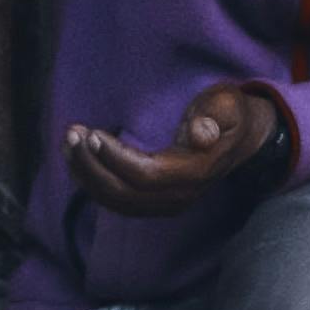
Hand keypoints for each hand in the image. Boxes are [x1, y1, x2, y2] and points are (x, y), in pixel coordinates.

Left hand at [66, 80, 288, 218]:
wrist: (241, 138)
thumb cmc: (229, 114)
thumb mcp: (228, 105)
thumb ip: (215, 116)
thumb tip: (200, 134)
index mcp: (196, 171)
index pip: (146, 175)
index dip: (115, 158)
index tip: (93, 134)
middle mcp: (180, 196)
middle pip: (125, 193)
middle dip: (92, 166)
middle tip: (72, 133)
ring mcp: (167, 203)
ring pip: (117, 201)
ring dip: (86, 174)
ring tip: (69, 142)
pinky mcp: (156, 202)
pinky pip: (118, 201)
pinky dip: (93, 183)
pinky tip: (78, 160)